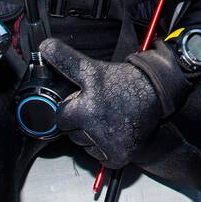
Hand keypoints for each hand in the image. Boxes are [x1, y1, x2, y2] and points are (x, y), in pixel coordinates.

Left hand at [42, 37, 188, 168]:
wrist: (156, 92)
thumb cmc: (122, 81)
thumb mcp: (92, 68)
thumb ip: (65, 59)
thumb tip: (44, 46)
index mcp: (86, 106)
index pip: (61, 116)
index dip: (72, 106)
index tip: (85, 100)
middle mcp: (97, 126)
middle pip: (71, 132)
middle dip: (80, 120)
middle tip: (98, 107)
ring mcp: (108, 143)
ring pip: (83, 145)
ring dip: (90, 134)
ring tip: (107, 118)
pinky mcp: (118, 156)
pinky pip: (97, 156)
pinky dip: (103, 146)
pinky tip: (114, 131)